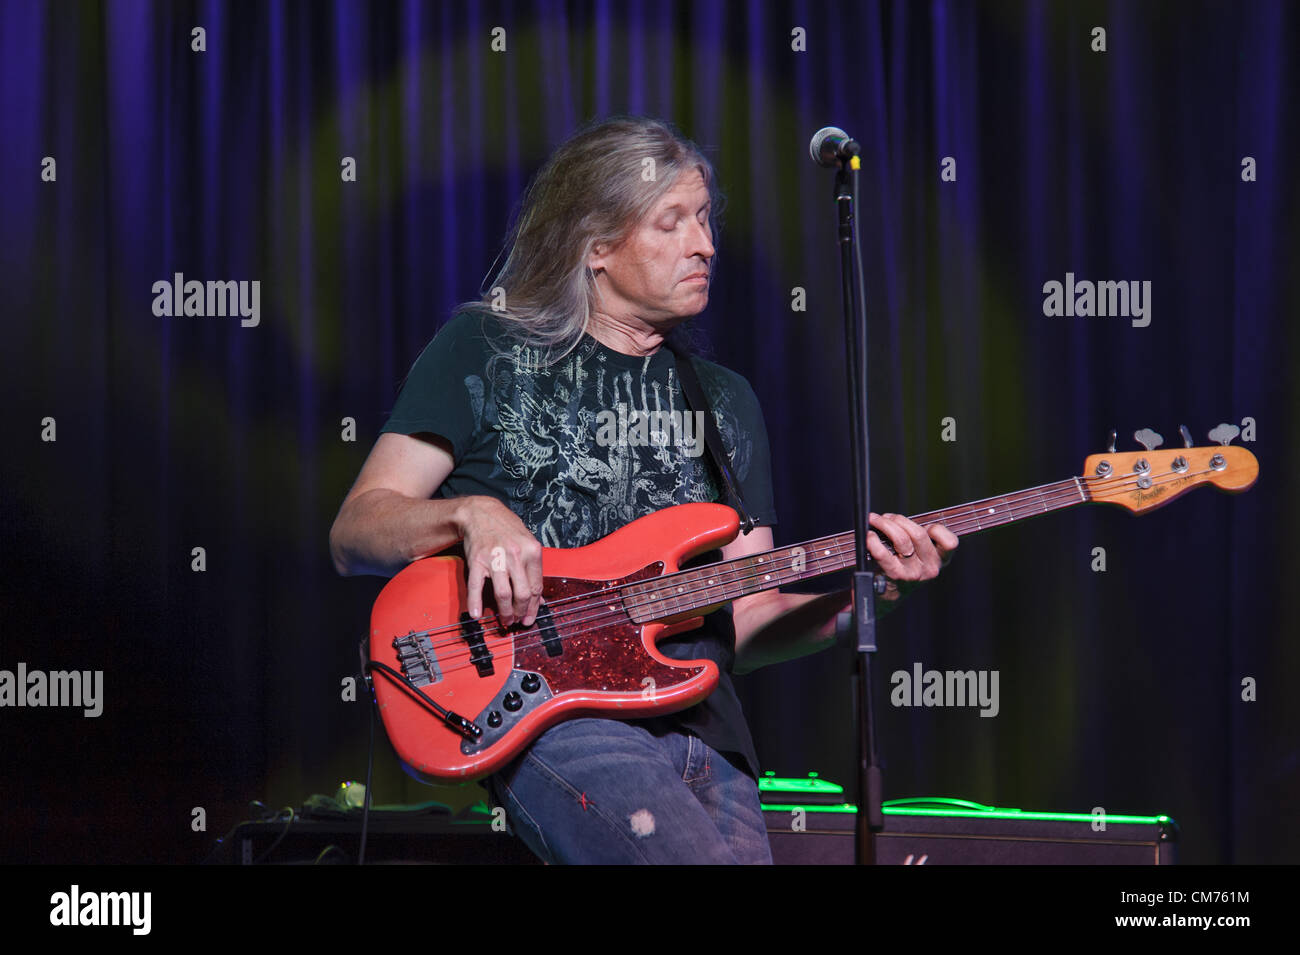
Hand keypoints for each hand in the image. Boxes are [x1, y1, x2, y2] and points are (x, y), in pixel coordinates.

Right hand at [456, 497, 543, 626]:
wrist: (481, 513)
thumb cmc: (507, 529)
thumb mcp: (527, 544)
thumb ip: (533, 570)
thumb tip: (539, 599)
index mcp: (532, 551)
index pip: (536, 587)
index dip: (534, 607)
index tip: (531, 618)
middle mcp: (515, 555)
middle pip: (522, 594)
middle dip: (521, 612)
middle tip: (517, 621)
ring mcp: (495, 558)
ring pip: (503, 594)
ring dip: (505, 612)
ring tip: (505, 620)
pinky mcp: (477, 561)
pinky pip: (476, 586)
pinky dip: (475, 603)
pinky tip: (476, 615)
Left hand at [865, 512, 957, 600]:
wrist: (889, 594)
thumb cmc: (904, 566)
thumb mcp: (921, 553)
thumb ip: (920, 536)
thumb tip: (900, 517)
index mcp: (941, 559)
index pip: (950, 542)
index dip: (936, 529)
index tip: (922, 525)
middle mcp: (930, 568)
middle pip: (918, 534)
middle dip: (899, 520)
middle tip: (887, 517)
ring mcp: (913, 573)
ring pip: (901, 539)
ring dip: (885, 525)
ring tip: (876, 521)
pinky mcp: (895, 576)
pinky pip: (883, 553)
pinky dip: (873, 541)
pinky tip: (869, 536)